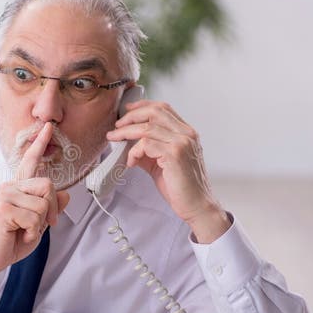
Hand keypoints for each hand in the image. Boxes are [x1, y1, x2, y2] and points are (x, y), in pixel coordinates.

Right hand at [0, 122, 69, 275]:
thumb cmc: (12, 241)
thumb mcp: (38, 225)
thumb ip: (50, 209)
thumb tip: (67, 195)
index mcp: (18, 188)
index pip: (31, 162)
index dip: (40, 144)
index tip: (48, 126)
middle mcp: (10, 187)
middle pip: (48, 185)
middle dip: (52, 209)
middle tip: (43, 226)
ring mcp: (5, 195)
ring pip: (43, 204)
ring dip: (40, 225)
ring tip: (24, 231)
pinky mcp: (4, 208)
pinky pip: (35, 218)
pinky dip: (33, 232)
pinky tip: (19, 235)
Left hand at [106, 99, 228, 242]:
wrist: (197, 206)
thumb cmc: (181, 187)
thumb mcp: (162, 163)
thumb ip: (149, 150)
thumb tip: (127, 142)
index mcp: (186, 133)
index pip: (163, 108)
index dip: (142, 106)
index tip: (127, 110)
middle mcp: (186, 134)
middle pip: (155, 111)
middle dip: (131, 116)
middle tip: (117, 126)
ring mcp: (181, 143)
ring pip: (147, 127)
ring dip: (125, 132)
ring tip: (114, 140)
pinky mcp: (174, 154)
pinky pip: (145, 144)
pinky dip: (133, 151)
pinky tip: (130, 162)